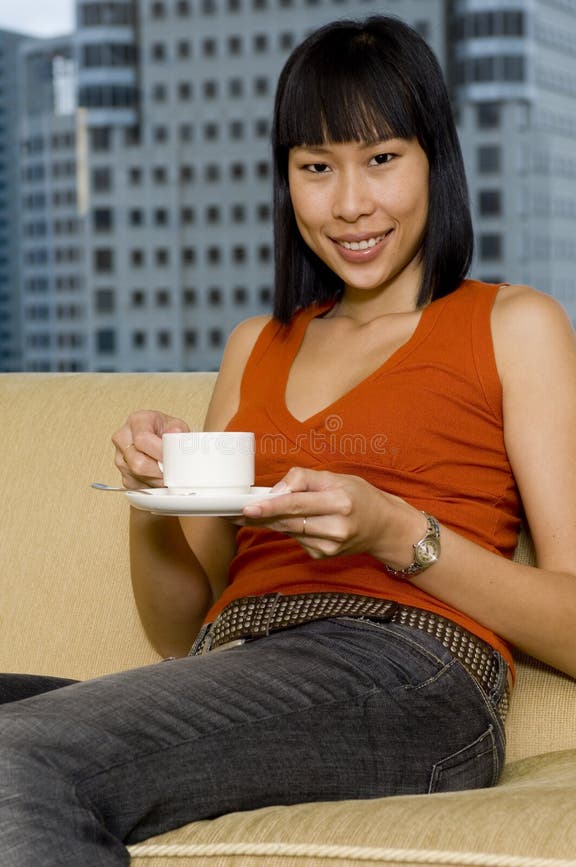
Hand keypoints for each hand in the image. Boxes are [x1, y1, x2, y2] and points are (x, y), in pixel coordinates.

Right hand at [112, 411, 189, 489]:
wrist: (161, 438)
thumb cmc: (167, 431)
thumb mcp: (177, 425)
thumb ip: (177, 431)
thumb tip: (174, 438)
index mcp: (137, 421)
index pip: (142, 440)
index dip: (159, 452)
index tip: (171, 459)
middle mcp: (123, 438)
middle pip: (137, 463)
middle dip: (159, 470)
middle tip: (173, 471)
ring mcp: (120, 457)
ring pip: (137, 477)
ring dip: (157, 480)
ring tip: (167, 473)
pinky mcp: (122, 474)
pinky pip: (136, 487)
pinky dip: (151, 486)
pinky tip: (158, 477)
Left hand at [240, 466, 417, 561]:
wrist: (384, 527)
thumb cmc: (360, 497)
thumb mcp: (337, 477)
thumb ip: (304, 479)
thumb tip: (276, 490)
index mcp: (340, 502)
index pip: (297, 504)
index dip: (270, 506)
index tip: (248, 508)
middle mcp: (336, 527)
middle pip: (288, 521)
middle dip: (261, 516)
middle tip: (235, 511)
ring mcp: (330, 546)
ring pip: (289, 531)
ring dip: (271, 522)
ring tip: (257, 513)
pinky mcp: (323, 556)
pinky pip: (297, 539)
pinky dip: (291, 529)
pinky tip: (300, 522)